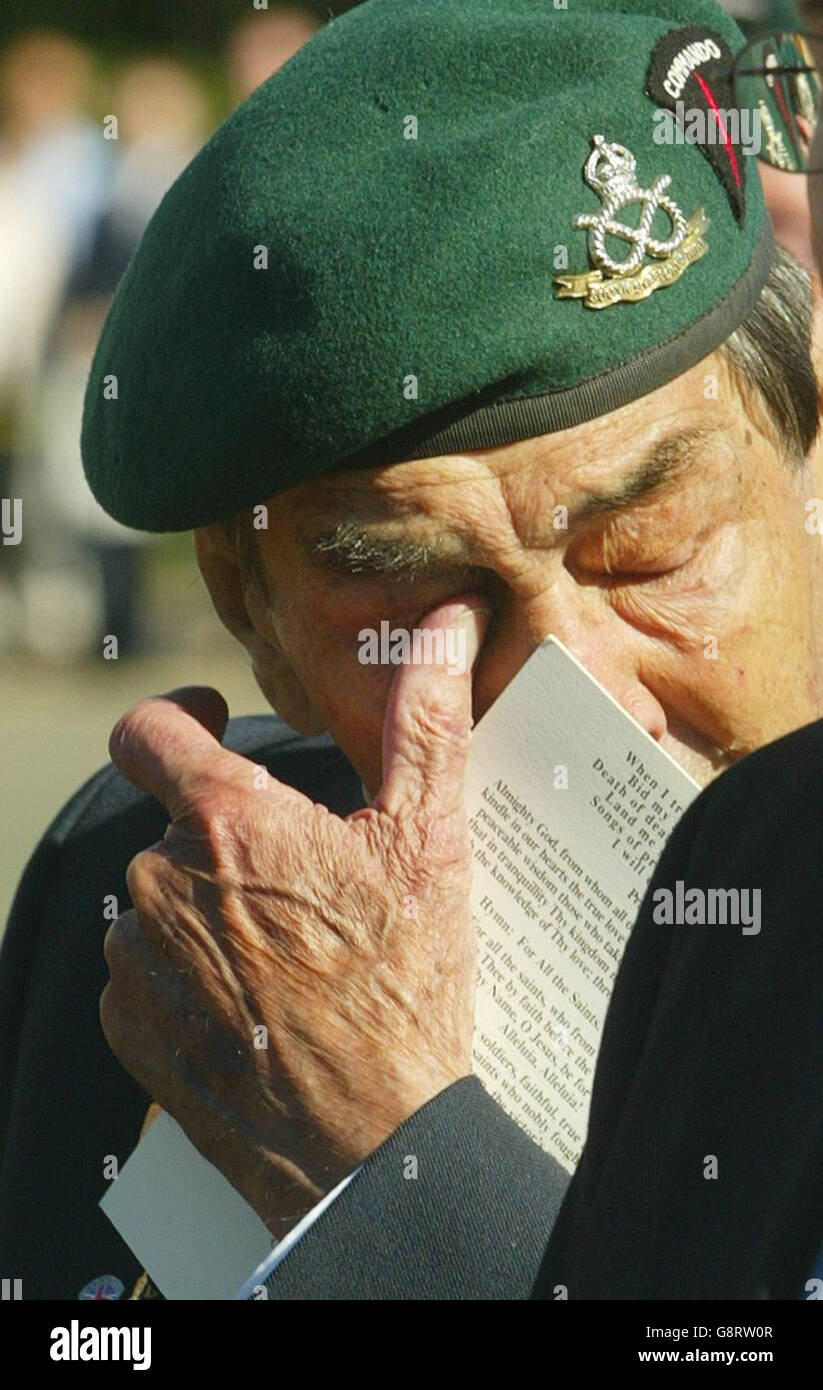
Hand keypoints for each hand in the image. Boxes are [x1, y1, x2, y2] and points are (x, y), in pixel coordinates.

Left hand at [100, 599, 487, 1234]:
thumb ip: (425, 719)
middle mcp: (163, 882)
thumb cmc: (407, 990)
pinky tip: (253, 1002)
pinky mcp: (131, 1028)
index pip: (146, 730)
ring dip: (208, 903)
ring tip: (288, 950)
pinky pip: (144, 970)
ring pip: (160, 895)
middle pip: (175, 822)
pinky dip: (187, 971)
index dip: (177, 714)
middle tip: (306, 878)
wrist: (373, 1144)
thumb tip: (447, 621)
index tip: (216, 726)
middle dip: (230, 833)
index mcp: (228, 822)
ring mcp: (140, 961)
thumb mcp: (430, 842)